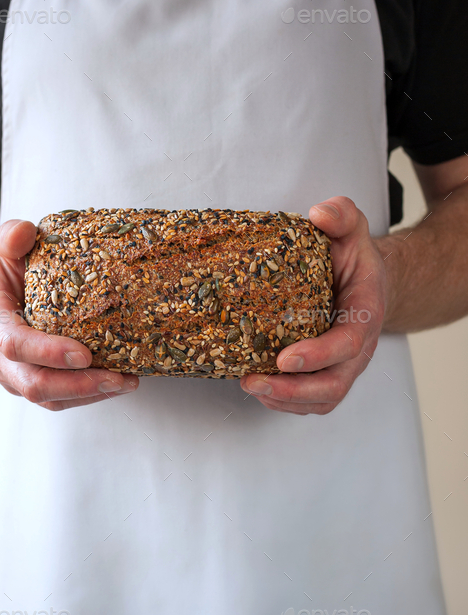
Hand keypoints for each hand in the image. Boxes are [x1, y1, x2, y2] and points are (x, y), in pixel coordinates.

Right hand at [0, 219, 139, 409]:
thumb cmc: (6, 270)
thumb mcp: (5, 245)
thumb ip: (11, 236)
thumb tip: (25, 232)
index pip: (14, 344)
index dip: (48, 352)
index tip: (84, 353)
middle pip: (33, 383)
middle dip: (78, 384)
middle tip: (117, 377)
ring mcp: (12, 373)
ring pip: (47, 398)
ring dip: (89, 394)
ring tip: (125, 382)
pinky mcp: (29, 382)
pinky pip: (57, 399)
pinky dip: (87, 395)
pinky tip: (116, 383)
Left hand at [240, 197, 386, 414]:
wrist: (364, 281)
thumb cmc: (353, 258)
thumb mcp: (352, 229)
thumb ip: (342, 214)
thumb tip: (320, 214)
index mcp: (365, 313)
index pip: (347, 343)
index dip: (317, 355)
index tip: (283, 358)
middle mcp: (358, 347)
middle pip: (334, 385)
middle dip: (293, 390)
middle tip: (253, 381)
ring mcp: (344, 365)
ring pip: (322, 399)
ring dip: (285, 400)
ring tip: (249, 386)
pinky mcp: (327, 373)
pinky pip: (311, 400)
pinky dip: (285, 401)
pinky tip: (258, 388)